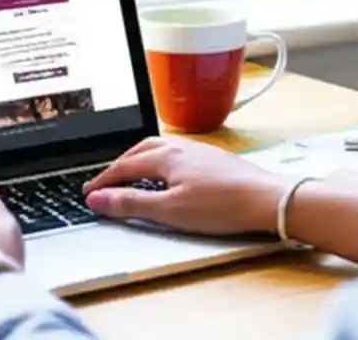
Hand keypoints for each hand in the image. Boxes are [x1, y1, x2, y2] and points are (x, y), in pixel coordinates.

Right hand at [83, 137, 292, 234]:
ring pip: (159, 148)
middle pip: (139, 150)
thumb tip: (98, 199)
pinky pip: (176, 152)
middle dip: (119, 164)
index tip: (90, 192)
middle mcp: (180, 147)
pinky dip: (159, 160)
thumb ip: (131, 204)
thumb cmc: (222, 205)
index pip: (124, 166)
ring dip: (139, 158)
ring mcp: (199, 151)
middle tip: (105, 181)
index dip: (104, 181)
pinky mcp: (213, 158)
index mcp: (166, 156)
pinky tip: (168, 173)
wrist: (267, 200)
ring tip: (132, 172)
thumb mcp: (170, 210)